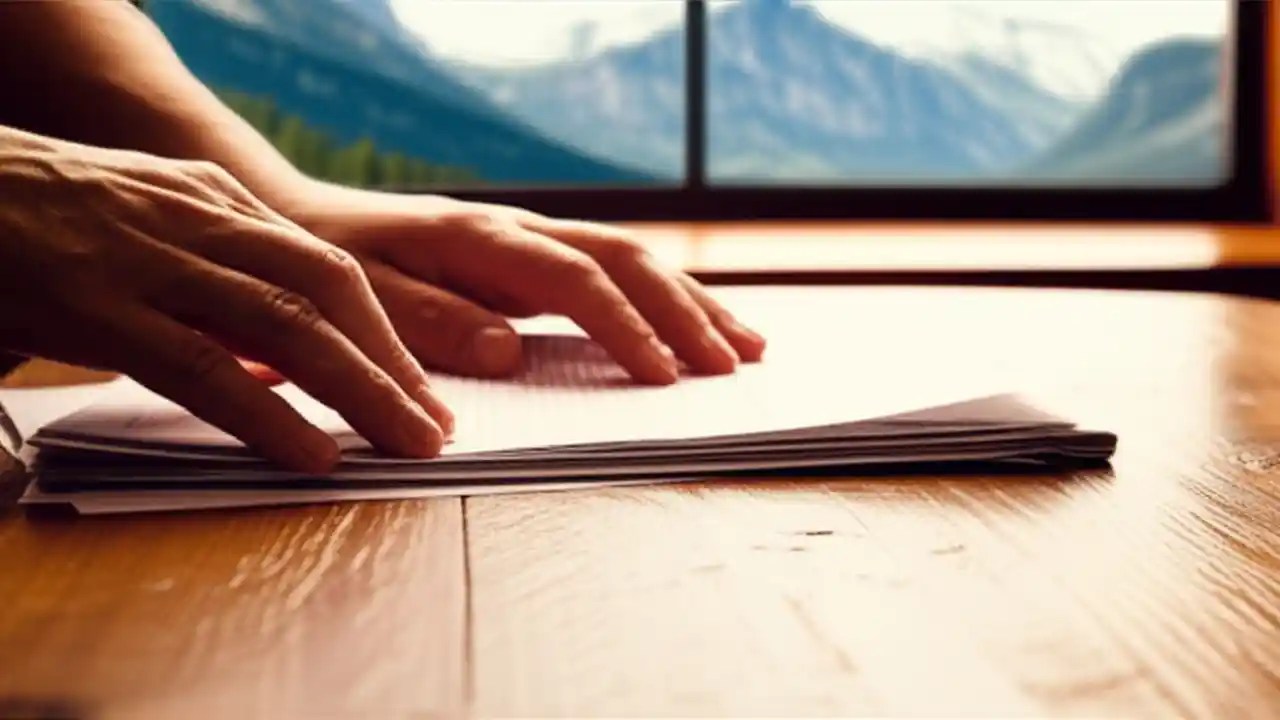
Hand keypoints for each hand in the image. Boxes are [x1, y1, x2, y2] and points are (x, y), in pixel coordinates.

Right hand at [0, 128, 451, 471]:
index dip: (383, 332)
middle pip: (328, 290)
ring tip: (406, 443)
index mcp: (216, 200)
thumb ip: (215, 272)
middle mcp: (200, 221)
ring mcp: (152, 262)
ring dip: (361, 389)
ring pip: (288, 324)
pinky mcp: (99, 307)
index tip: (417, 386)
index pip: (327, 266)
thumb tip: (278, 355)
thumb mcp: (147, 220)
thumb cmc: (42, 211)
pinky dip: (267, 414)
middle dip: (392, 363)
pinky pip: (203, 366)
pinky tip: (312, 453)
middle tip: (433, 426)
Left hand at [291, 185, 766, 383]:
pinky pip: (613, 273)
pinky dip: (663, 299)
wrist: (305, 225)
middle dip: (684, 311)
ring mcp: (531, 242)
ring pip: (632, 259)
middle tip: (733, 364)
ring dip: (690, 302)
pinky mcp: (533, 260)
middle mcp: (518, 233)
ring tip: (747, 346)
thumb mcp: (362, 301)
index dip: (625, 326)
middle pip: (624, 259)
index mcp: (481, 242)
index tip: (665, 376)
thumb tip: (508, 350)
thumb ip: (430, 323)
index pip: (574, 280)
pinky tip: (694, 325)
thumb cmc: (330, 272)